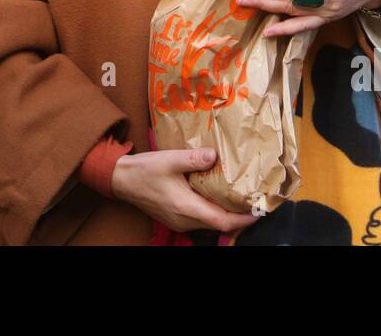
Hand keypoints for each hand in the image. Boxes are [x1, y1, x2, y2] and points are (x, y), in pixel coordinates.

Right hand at [110, 148, 260, 234]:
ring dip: (226, 215)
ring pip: (210, 224)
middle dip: (239, 217)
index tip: (259, 210)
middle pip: (219, 225)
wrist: (121, 180)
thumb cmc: (144, 170)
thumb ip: (194, 159)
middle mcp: (184, 219)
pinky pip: (200, 220)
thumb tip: (215, 155)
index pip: (221, 220)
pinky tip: (217, 198)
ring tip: (240, 200)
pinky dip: (213, 213)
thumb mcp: (169, 159)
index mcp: (185, 207)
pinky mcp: (175, 218)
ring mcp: (178, 221)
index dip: (243, 219)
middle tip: (254, 201)